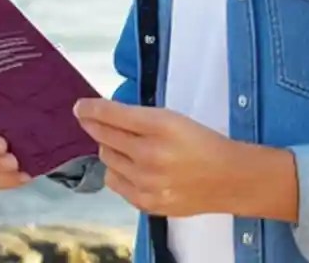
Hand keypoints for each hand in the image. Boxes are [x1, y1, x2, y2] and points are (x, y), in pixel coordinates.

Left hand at [73, 98, 237, 216]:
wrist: (228, 178)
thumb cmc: (201, 143)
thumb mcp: (174, 119)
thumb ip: (139, 117)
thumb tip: (104, 114)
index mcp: (160, 125)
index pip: (112, 114)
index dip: (91, 109)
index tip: (80, 107)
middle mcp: (150, 153)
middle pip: (104, 136)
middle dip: (96, 126)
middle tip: (95, 122)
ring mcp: (146, 181)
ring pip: (107, 158)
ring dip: (109, 148)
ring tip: (125, 146)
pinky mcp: (146, 202)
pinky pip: (114, 181)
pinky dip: (118, 171)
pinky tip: (132, 167)